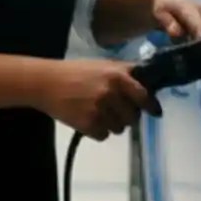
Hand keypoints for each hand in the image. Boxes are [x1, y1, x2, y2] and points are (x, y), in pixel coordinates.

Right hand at [35, 59, 161, 141]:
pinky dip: (97, 131)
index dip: (151, 106)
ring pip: (119, 129)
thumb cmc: (74, 71)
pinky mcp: (88, 125)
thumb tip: (147, 83)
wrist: (45, 83)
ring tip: (96, 112)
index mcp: (117, 76)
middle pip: (133, 117)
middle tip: (114, 110)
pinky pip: (104, 135)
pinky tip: (87, 119)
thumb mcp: (101, 65)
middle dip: (126, 116)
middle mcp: (111, 93)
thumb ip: (124, 72)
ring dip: (111, 124)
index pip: (144, 96)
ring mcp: (100, 110)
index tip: (155, 112)